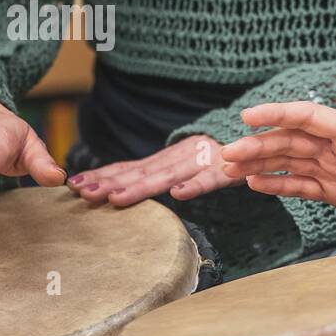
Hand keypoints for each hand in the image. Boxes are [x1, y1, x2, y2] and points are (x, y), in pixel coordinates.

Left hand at [69, 135, 235, 205]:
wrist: (260, 136)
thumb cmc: (221, 156)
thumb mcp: (185, 163)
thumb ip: (158, 174)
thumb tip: (120, 189)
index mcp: (168, 158)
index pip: (130, 168)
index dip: (104, 174)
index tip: (75, 184)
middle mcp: (179, 158)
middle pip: (141, 173)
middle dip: (111, 182)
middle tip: (83, 192)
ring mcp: (202, 162)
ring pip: (168, 176)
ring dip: (141, 188)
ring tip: (116, 198)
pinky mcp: (226, 169)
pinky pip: (211, 179)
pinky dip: (195, 185)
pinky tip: (180, 194)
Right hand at [221, 80, 335, 220]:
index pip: (308, 117)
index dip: (278, 114)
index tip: (248, 117)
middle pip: (290, 142)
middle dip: (258, 146)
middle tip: (226, 154)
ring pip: (290, 164)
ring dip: (260, 164)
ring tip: (229, 168)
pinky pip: (304, 187)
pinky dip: (279, 186)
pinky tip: (255, 184)